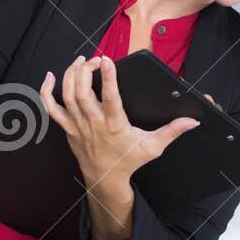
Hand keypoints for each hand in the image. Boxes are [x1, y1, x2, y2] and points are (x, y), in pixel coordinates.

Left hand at [40, 54, 199, 239]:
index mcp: (115, 126)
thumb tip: (192, 122)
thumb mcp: (153, 146)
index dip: (108, 78)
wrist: (105, 180)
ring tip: (81, 60)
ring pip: (67, 96)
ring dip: (71, 74)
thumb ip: (173, 131)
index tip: (108, 60)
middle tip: (96, 59)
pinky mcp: (68, 128)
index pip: (110, 98)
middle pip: (82, 93)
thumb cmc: (128, 161)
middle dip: (86, 71)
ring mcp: (78, 126)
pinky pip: (51, 108)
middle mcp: (93, 124)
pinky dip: (46, 91)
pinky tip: (50, 76)